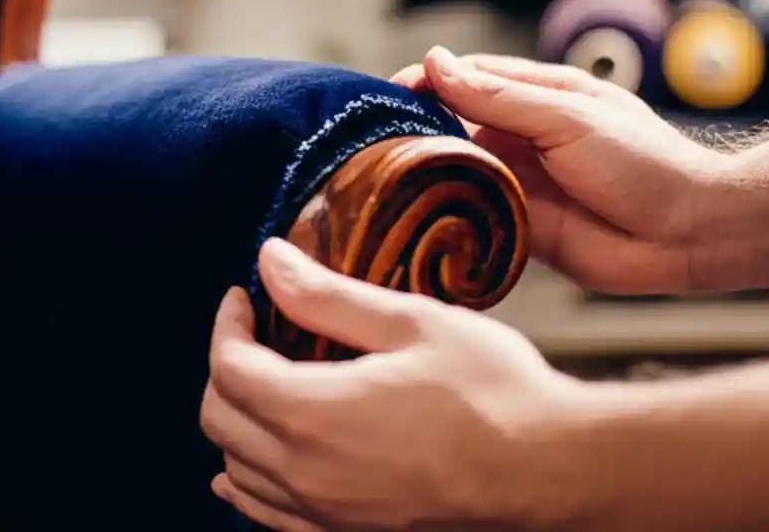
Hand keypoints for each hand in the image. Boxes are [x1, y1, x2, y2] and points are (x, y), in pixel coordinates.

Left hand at [200, 238, 591, 530]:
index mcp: (313, 413)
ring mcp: (325, 513)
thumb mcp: (411, 323)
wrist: (550, 471)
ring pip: (237, 471)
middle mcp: (306, 473)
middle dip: (225, 368)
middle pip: (219, 419)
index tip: (244, 299)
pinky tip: (252, 470)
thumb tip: (271, 262)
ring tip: (264, 386)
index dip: (228, 324)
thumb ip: (329, 296)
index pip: (228, 367)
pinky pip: (268, 515)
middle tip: (255, 334)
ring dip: (236, 423)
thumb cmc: (494, 393)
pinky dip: (250, 483)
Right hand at [392, 47, 727, 293]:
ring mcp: (519, 182)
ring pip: (456, 173)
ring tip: (383, 185)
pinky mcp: (519, 228)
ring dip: (426, 177)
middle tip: (371, 147)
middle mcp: (522, 137)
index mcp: (536, 96)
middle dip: (415, 132)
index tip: (386, 98)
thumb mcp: (565, 118)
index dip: (424, 84)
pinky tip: (415, 222)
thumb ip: (497, 97)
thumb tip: (435, 63)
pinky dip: (447, 219)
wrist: (688, 235)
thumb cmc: (641, 163)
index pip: (464, 79)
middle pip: (451, 127)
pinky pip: (472, 219)